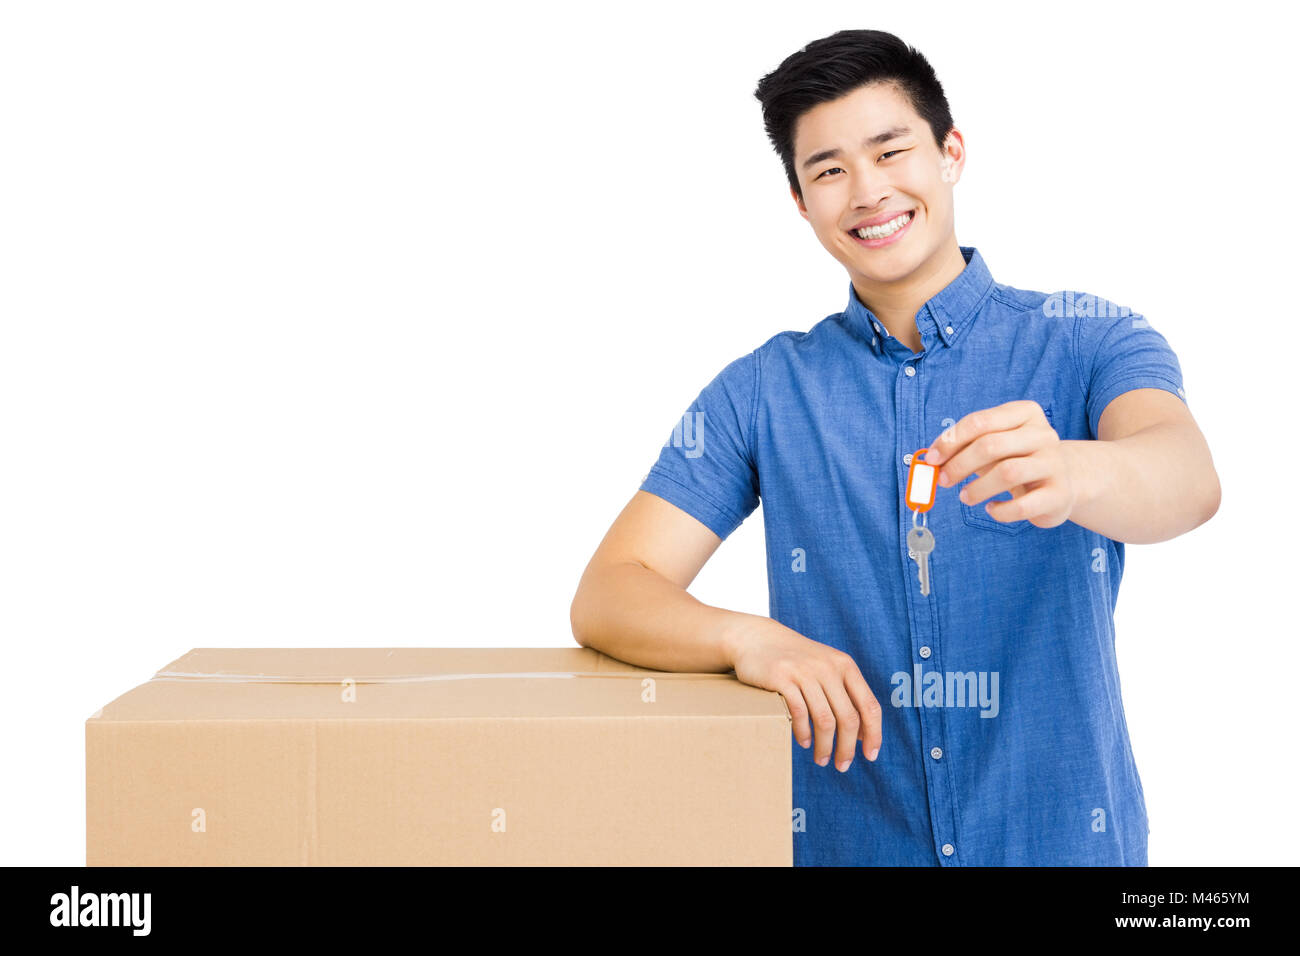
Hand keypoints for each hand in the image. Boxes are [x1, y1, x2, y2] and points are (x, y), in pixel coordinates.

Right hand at [726, 617, 881, 771]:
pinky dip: (803, 733)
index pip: (869, 706)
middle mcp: (828, 668)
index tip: (870, 755)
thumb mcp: (826, 668)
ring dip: (825, 746)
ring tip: (821, 759)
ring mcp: (805, 672)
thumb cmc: (796, 660)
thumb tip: (860, 735)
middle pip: (848, 718)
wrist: (758, 638)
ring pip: (825, 720)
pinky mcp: (782, 678)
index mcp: (845, 666)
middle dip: (847, 748)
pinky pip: (799, 713)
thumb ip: (844, 694)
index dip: (874, 734)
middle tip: (842, 766)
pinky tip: (804, 742)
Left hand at [922, 400, 1075, 528]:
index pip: (980, 421)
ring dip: (977, 488)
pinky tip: (991, 508)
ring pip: (1007, 473)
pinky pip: (1023, 505)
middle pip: (991, 445)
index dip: (950, 441)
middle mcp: (1043, 434)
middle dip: (959, 465)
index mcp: (1025, 413)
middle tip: (943, 480)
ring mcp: (1054, 464)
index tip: (932, 459)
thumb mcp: (994, 446)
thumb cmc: (1017, 460)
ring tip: (965, 497)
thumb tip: (932, 460)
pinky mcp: (1059, 494)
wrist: (1061, 483)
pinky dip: (1000, 511)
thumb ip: (965, 447)